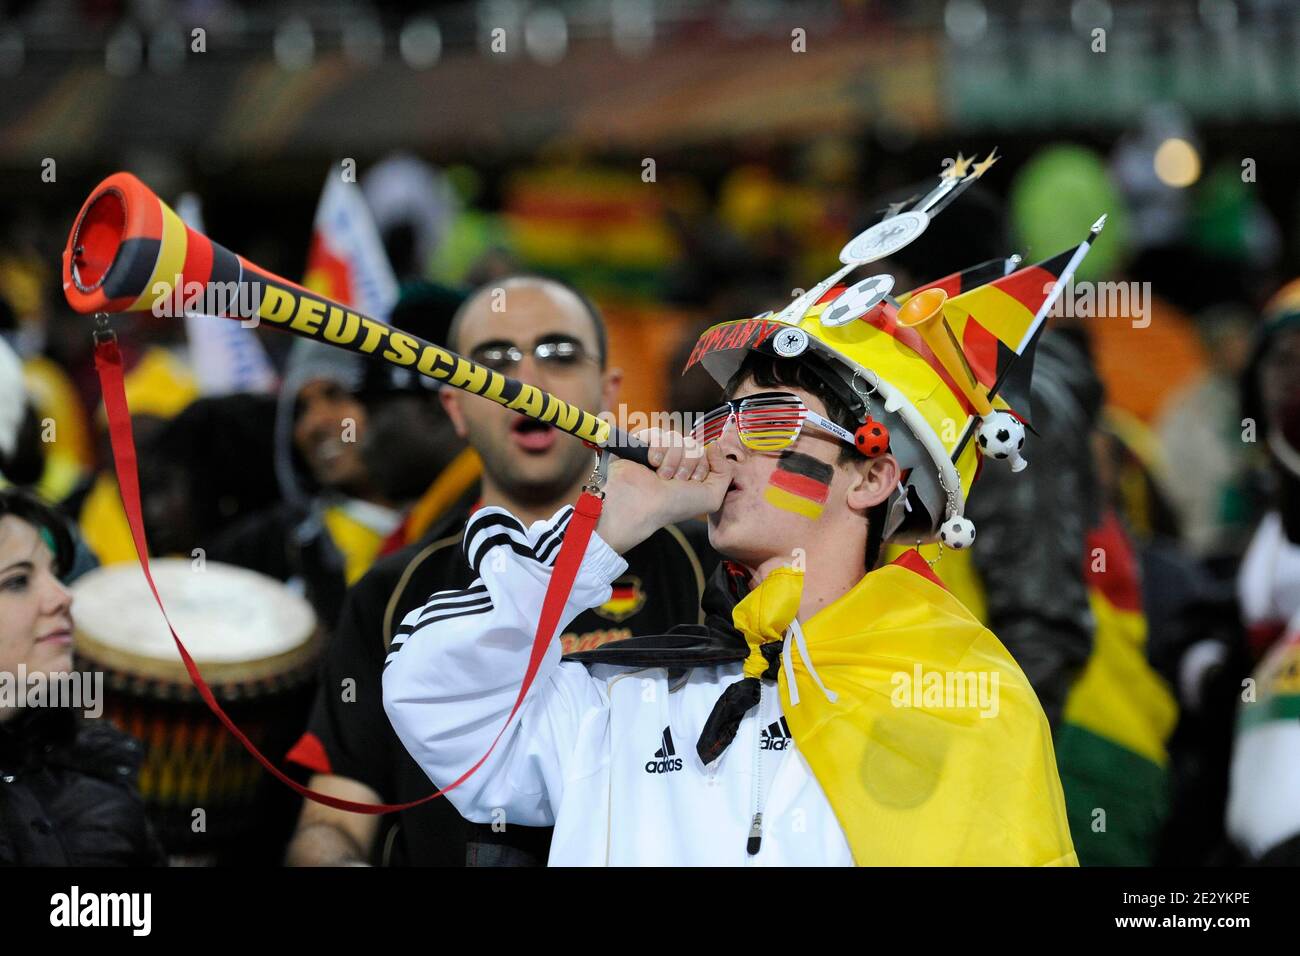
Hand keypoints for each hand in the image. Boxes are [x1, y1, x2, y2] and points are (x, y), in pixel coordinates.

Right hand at [594, 429, 731, 553]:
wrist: (643, 506)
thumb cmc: (675, 506)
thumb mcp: (712, 496)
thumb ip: (725, 471)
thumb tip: (715, 444)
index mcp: (690, 472)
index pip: (705, 452)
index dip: (701, 467)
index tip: (691, 484)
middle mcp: (674, 461)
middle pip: (692, 443)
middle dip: (687, 463)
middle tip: (675, 481)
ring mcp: (656, 452)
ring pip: (675, 437)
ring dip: (672, 459)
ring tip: (661, 476)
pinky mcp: (639, 444)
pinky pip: (656, 432)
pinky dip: (657, 447)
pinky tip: (652, 462)